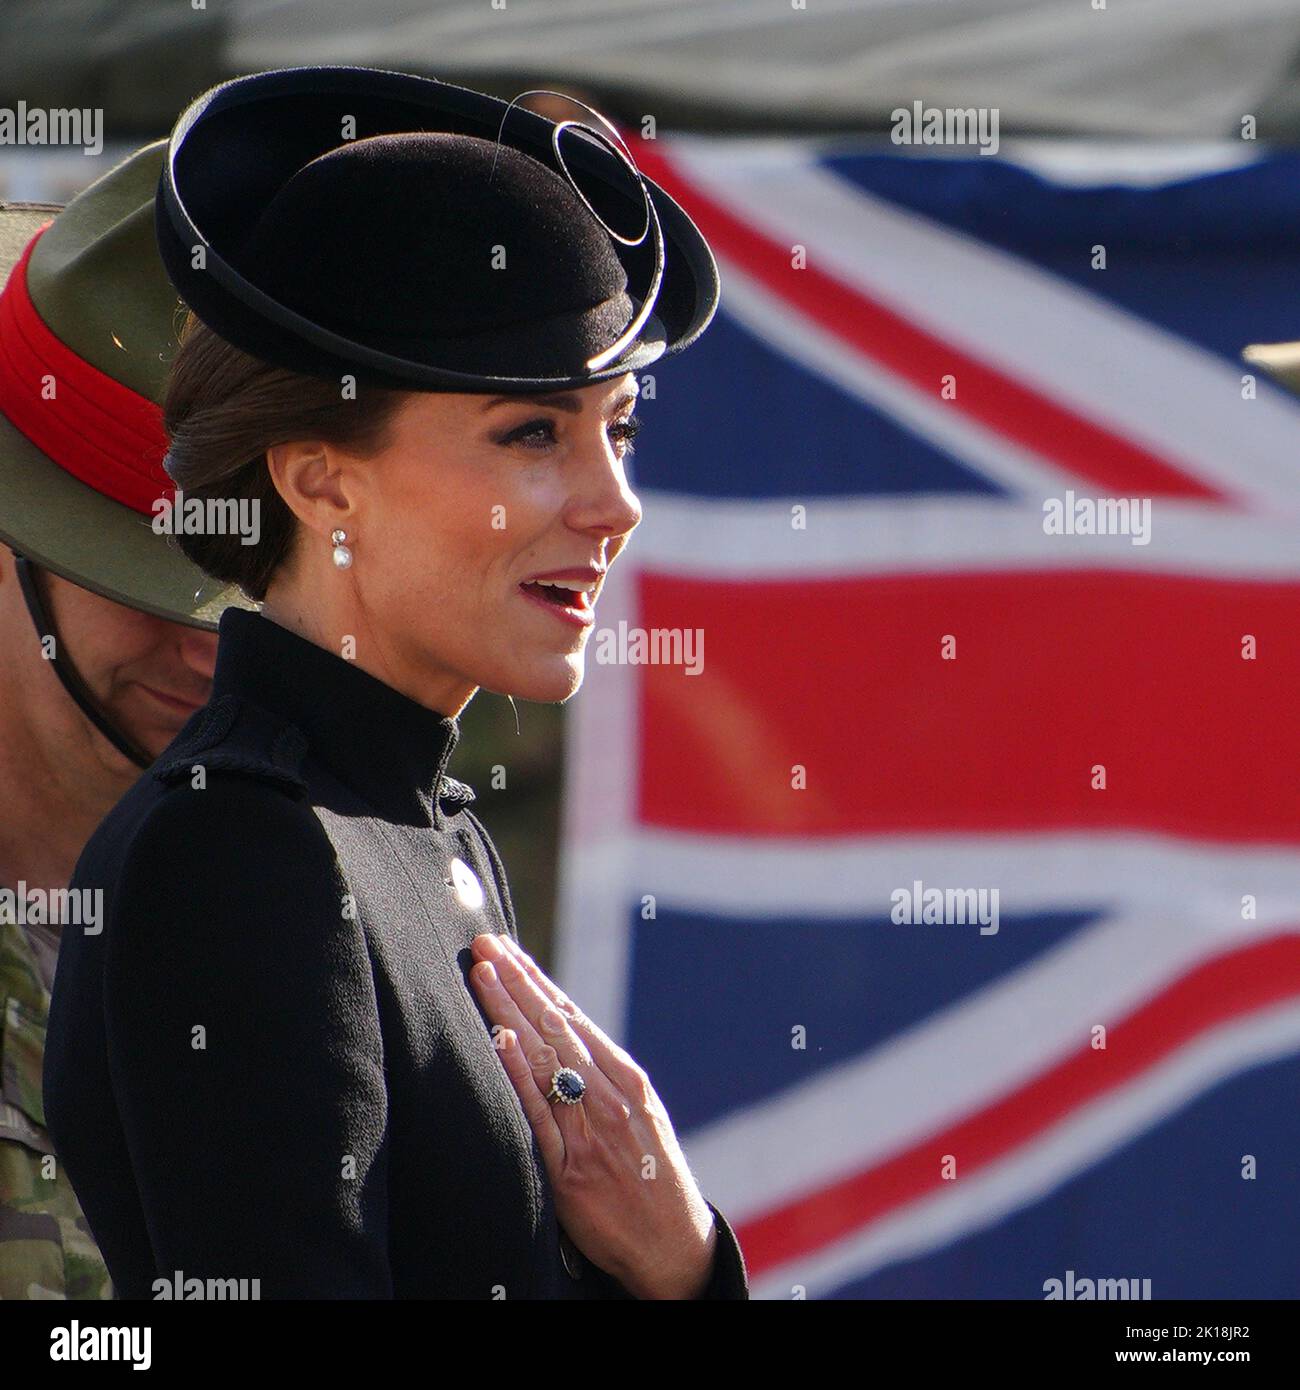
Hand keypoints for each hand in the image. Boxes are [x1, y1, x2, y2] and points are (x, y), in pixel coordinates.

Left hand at [468, 932, 717, 1298]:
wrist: (672, 1246)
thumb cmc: (650, 1176)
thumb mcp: (637, 1115)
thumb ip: (599, 1077)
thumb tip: (554, 1033)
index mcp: (625, 1078)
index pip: (571, 1016)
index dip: (536, 980)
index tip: (506, 949)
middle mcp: (609, 1095)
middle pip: (554, 1026)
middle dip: (516, 981)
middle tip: (484, 943)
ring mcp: (591, 1130)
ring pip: (545, 1057)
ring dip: (509, 1012)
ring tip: (482, 974)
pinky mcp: (571, 1170)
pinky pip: (540, 1114)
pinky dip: (520, 1075)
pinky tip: (501, 1042)